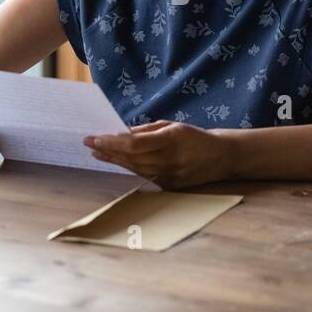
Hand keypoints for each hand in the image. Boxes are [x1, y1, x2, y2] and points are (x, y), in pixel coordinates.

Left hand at [84, 121, 231, 188]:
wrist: (222, 157)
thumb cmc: (195, 137)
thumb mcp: (172, 125)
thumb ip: (147, 130)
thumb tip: (122, 133)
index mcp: (171, 140)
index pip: (134, 144)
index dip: (112, 142)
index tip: (95, 138)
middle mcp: (170, 159)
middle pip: (131, 158)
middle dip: (108, 150)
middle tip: (88, 143)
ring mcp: (170, 175)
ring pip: (135, 169)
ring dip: (114, 161)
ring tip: (97, 153)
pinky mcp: (170, 186)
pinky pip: (144, 176)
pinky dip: (129, 168)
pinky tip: (116, 162)